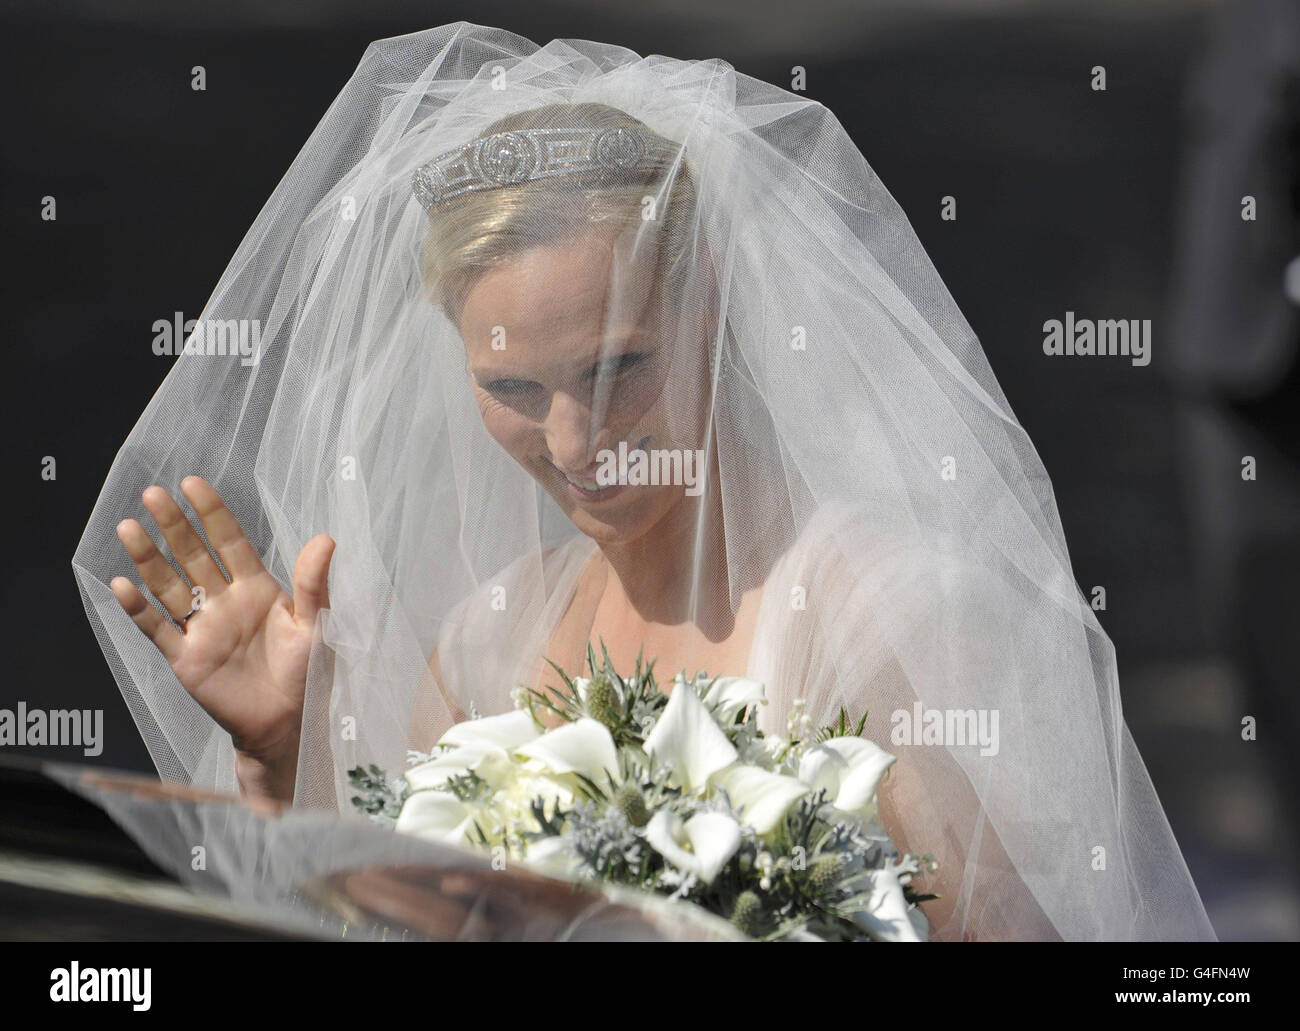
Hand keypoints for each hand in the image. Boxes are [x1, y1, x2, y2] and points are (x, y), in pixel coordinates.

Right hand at [111, 476, 334, 803]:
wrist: (288, 722)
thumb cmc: (307, 672)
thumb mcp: (317, 624)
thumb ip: (315, 583)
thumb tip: (326, 539)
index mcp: (257, 588)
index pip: (230, 541)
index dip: (212, 513)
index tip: (193, 484)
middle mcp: (224, 602)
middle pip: (193, 556)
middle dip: (173, 525)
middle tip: (153, 494)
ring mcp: (202, 628)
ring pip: (168, 586)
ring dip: (148, 558)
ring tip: (128, 528)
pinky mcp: (185, 657)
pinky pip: (157, 629)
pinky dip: (138, 609)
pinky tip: (121, 585)